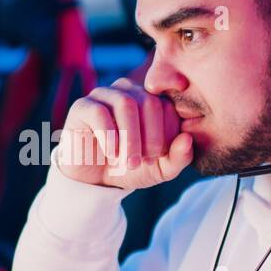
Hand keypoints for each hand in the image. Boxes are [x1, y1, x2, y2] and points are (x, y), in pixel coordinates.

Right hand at [56, 78, 192, 190]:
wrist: (95, 179)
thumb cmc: (131, 168)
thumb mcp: (161, 169)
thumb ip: (179, 157)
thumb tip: (187, 139)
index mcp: (151, 100)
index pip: (168, 106)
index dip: (168, 134)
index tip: (160, 157)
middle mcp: (130, 91)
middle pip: (149, 102)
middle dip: (151, 137)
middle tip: (146, 161)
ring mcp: (105, 95)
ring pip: (126, 104)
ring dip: (131, 138)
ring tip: (129, 161)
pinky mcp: (83, 106)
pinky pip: (99, 112)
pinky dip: (109, 136)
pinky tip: (112, 154)